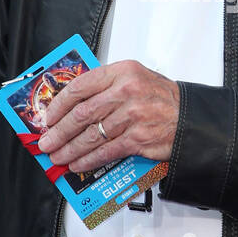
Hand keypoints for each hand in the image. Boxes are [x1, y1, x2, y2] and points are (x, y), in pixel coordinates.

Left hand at [36, 59, 178, 172]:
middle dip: (59, 131)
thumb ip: (106, 87)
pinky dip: (88, 160)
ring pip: (90, 135)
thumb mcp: (135, 79)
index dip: (59, 103)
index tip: (49, 116)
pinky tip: (78, 164)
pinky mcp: (137, 138)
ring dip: (70, 149)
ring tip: (58, 155)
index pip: (80, 86)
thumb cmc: (162, 99)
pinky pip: (105, 151)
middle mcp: (126, 92)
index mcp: (121, 73)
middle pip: (81, 113)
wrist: (190, 117)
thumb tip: (73, 106)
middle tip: (47, 140)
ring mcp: (131, 116)